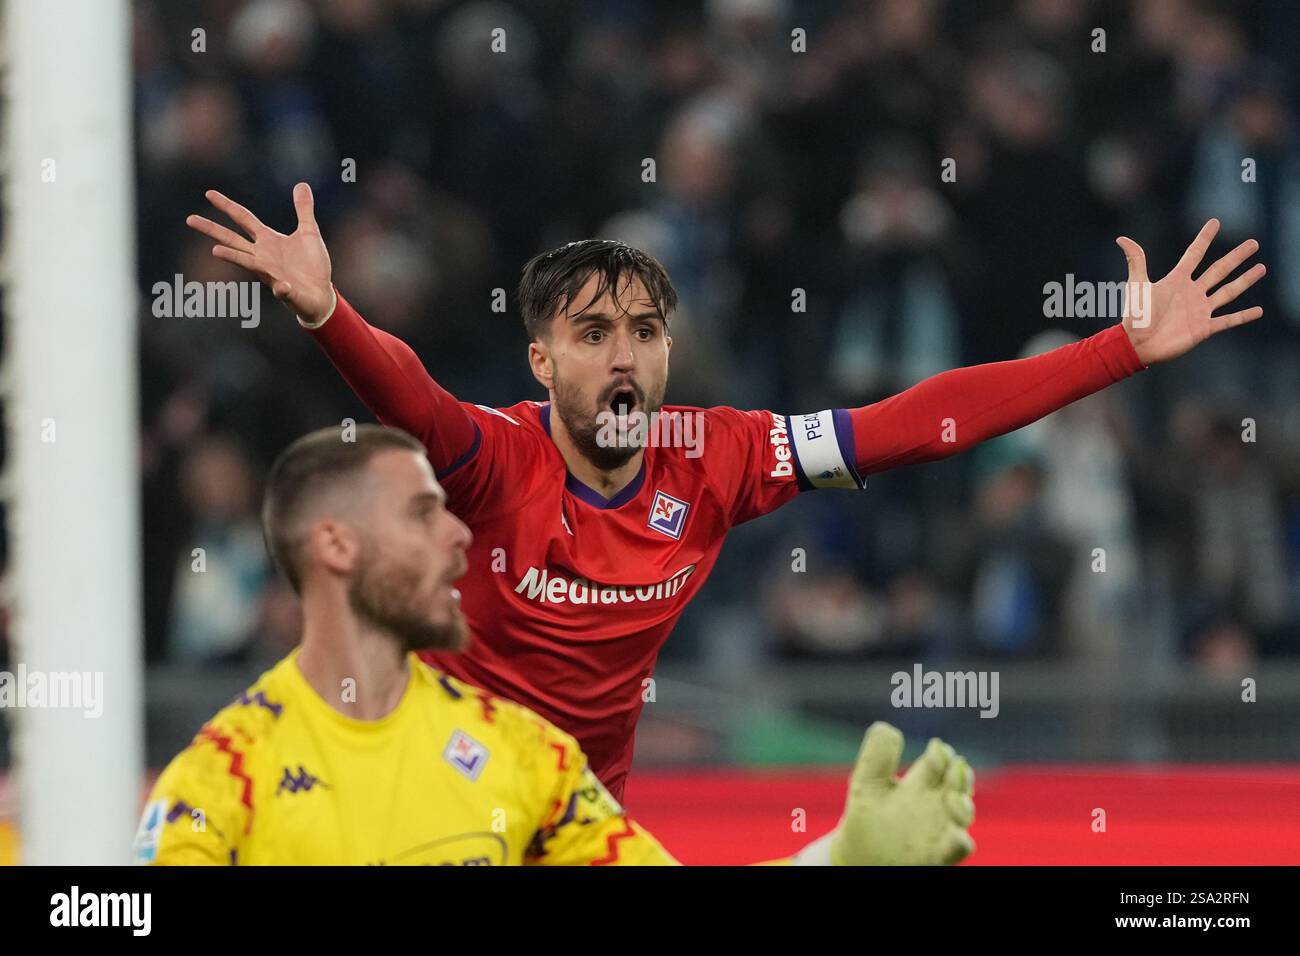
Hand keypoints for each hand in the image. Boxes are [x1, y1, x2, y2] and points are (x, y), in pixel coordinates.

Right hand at [186, 182, 333, 323]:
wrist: (321, 294)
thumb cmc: (312, 265)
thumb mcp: (309, 232)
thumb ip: (304, 210)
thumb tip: (302, 184)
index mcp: (268, 240)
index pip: (243, 218)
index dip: (227, 206)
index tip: (209, 193)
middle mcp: (263, 256)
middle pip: (233, 239)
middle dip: (212, 229)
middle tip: (190, 219)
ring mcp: (271, 274)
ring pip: (248, 264)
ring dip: (233, 257)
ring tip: (215, 251)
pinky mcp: (286, 291)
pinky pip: (281, 290)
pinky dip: (281, 288)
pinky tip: (282, 286)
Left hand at [830, 722, 974, 865]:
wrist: (859, 859)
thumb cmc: (866, 819)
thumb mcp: (866, 783)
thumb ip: (877, 756)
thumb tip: (889, 727)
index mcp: (920, 784)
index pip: (938, 763)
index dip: (941, 754)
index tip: (937, 749)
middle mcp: (935, 804)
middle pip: (958, 784)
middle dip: (961, 775)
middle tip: (955, 768)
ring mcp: (939, 829)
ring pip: (964, 814)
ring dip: (964, 806)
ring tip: (954, 799)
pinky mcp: (937, 854)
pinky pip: (958, 847)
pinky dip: (959, 841)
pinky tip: (955, 835)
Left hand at [1117, 219, 1264, 365]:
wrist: (1137, 344)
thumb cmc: (1135, 315)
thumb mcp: (1137, 284)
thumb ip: (1135, 260)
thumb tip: (1121, 238)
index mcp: (1177, 280)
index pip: (1194, 254)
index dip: (1204, 238)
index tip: (1215, 222)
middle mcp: (1192, 293)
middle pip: (1219, 270)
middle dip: (1237, 256)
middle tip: (1254, 243)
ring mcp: (1200, 310)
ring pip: (1228, 292)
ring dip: (1245, 280)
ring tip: (1261, 268)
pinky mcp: (1204, 328)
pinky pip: (1228, 321)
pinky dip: (1243, 316)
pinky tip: (1259, 310)